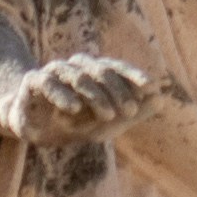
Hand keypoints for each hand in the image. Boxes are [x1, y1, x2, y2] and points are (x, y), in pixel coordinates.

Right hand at [12, 48, 150, 151]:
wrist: (33, 129)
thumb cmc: (75, 123)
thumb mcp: (106, 123)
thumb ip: (132, 113)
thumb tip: (163, 100)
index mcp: (95, 72)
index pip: (117, 68)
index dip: (134, 76)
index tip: (151, 87)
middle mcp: (77, 66)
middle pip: (101, 71)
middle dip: (118, 91)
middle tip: (130, 110)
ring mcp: (54, 71)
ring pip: (78, 75)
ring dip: (95, 95)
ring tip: (109, 114)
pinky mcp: (33, 81)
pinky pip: (48, 83)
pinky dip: (62, 95)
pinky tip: (75, 109)